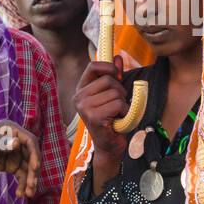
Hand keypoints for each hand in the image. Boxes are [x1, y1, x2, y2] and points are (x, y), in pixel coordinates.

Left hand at [0, 121, 39, 198]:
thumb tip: (16, 144)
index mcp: (12, 130)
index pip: (30, 142)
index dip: (35, 154)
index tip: (34, 167)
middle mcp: (16, 142)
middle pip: (31, 157)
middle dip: (33, 172)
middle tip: (31, 185)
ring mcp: (13, 154)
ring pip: (27, 168)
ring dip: (29, 180)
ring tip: (28, 194)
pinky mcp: (9, 165)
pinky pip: (20, 175)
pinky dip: (22, 184)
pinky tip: (20, 194)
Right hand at [75, 57, 127, 185]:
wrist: (110, 146)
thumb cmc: (112, 119)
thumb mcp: (112, 94)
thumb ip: (114, 76)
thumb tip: (117, 57)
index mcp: (81, 90)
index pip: (93, 66)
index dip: (108, 66)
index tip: (116, 73)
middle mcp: (79, 98)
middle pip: (108, 80)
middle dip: (120, 91)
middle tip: (117, 105)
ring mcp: (85, 108)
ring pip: (115, 92)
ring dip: (123, 104)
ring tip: (117, 114)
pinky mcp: (94, 117)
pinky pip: (118, 104)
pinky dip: (124, 112)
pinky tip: (118, 121)